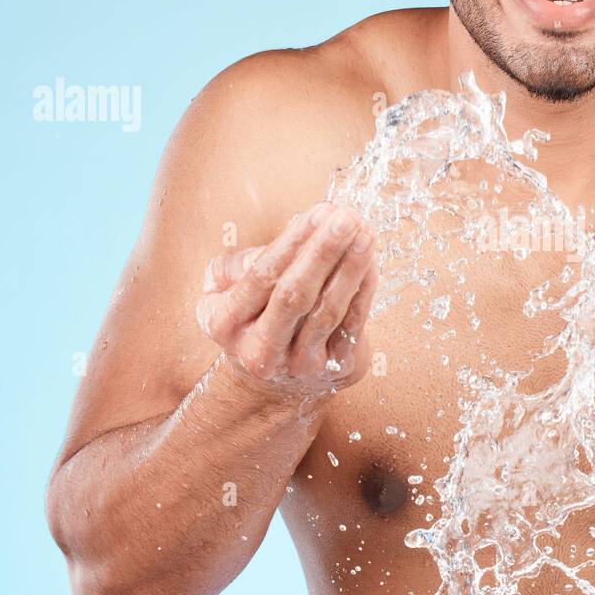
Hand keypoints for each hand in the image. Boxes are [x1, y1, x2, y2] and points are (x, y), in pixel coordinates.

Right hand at [196, 201, 378, 399]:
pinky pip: (351, 326)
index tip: (318, 211)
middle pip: (294, 294)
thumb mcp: (228, 291)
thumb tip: (282, 238)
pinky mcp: (333, 371)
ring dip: (349, 268)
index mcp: (224, 323)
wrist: (273, 383)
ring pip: (326, 311)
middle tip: (346, 218)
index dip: (292, 242)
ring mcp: (296, 365)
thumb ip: (240, 262)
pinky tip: (371, 264)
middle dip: (323, 252)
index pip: (262, 276)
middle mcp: (256, 350)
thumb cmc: (254, 318)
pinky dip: (363, 293)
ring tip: (365, 234)